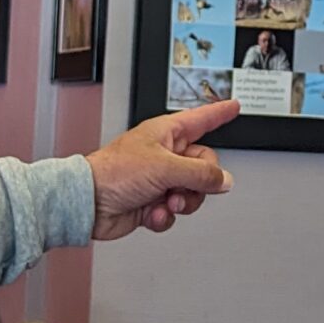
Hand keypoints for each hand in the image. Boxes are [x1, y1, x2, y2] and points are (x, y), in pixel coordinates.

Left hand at [84, 100, 236, 239]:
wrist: (89, 204)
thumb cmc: (114, 173)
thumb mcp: (166, 168)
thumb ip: (201, 174)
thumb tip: (224, 180)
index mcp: (166, 133)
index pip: (202, 119)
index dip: (219, 113)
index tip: (234, 107)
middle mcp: (164, 155)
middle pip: (204, 167)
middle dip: (199, 183)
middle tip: (185, 188)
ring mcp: (158, 180)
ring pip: (192, 192)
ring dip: (182, 202)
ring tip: (166, 202)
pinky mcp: (151, 203)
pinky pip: (174, 211)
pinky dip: (165, 216)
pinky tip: (152, 212)